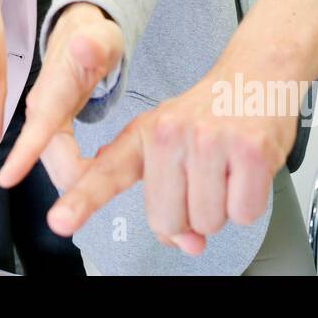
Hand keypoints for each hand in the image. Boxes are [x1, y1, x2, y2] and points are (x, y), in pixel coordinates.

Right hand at [0, 2, 121, 189]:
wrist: (81, 35)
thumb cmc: (93, 38)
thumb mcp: (103, 36)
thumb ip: (95, 43)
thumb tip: (81, 44)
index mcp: (53, 88)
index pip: (38, 124)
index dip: (24, 152)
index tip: (7, 179)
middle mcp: (42, 108)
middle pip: (47, 155)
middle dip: (69, 179)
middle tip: (104, 192)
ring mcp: (44, 120)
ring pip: (54, 161)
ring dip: (76, 178)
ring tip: (106, 181)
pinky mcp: (50, 129)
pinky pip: (60, 158)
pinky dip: (77, 171)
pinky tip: (96, 171)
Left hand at [45, 66, 295, 252]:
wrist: (258, 74)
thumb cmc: (211, 113)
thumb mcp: (170, 140)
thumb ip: (165, 196)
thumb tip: (188, 243)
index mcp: (145, 134)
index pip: (108, 173)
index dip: (81, 201)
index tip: (59, 220)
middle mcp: (170, 134)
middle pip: (169, 221)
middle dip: (190, 216)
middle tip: (203, 180)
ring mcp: (209, 141)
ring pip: (209, 222)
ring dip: (223, 208)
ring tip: (226, 170)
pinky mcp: (249, 151)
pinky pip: (244, 213)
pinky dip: (250, 202)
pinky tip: (247, 171)